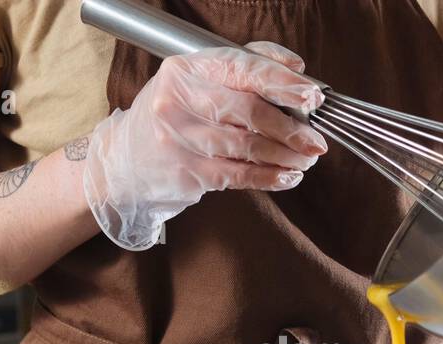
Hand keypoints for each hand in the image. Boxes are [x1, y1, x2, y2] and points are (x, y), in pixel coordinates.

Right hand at [83, 42, 326, 250]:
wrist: (126, 160)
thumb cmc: (176, 114)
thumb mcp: (200, 80)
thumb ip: (247, 67)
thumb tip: (296, 68)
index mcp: (188, 69)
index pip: (243, 69)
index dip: (282, 83)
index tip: (312, 96)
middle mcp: (179, 100)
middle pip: (248, 111)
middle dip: (291, 129)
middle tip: (316, 140)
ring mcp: (179, 139)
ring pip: (246, 147)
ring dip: (285, 157)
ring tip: (306, 160)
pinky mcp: (186, 172)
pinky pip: (238, 176)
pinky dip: (269, 177)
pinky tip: (287, 177)